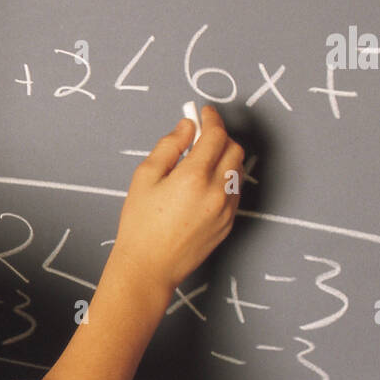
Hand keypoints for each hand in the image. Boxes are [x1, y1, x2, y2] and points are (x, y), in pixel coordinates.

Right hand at [110, 105, 244, 292]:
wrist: (149, 267)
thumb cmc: (140, 223)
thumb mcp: (145, 177)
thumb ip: (169, 146)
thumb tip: (187, 127)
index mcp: (194, 176)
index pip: (215, 135)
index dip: (211, 119)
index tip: (205, 113)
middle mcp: (216, 191)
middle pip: (234, 149)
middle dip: (221, 137)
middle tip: (202, 135)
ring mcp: (226, 209)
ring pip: (238, 170)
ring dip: (225, 157)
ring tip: (202, 160)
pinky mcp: (228, 223)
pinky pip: (235, 191)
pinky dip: (226, 179)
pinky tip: (205, 184)